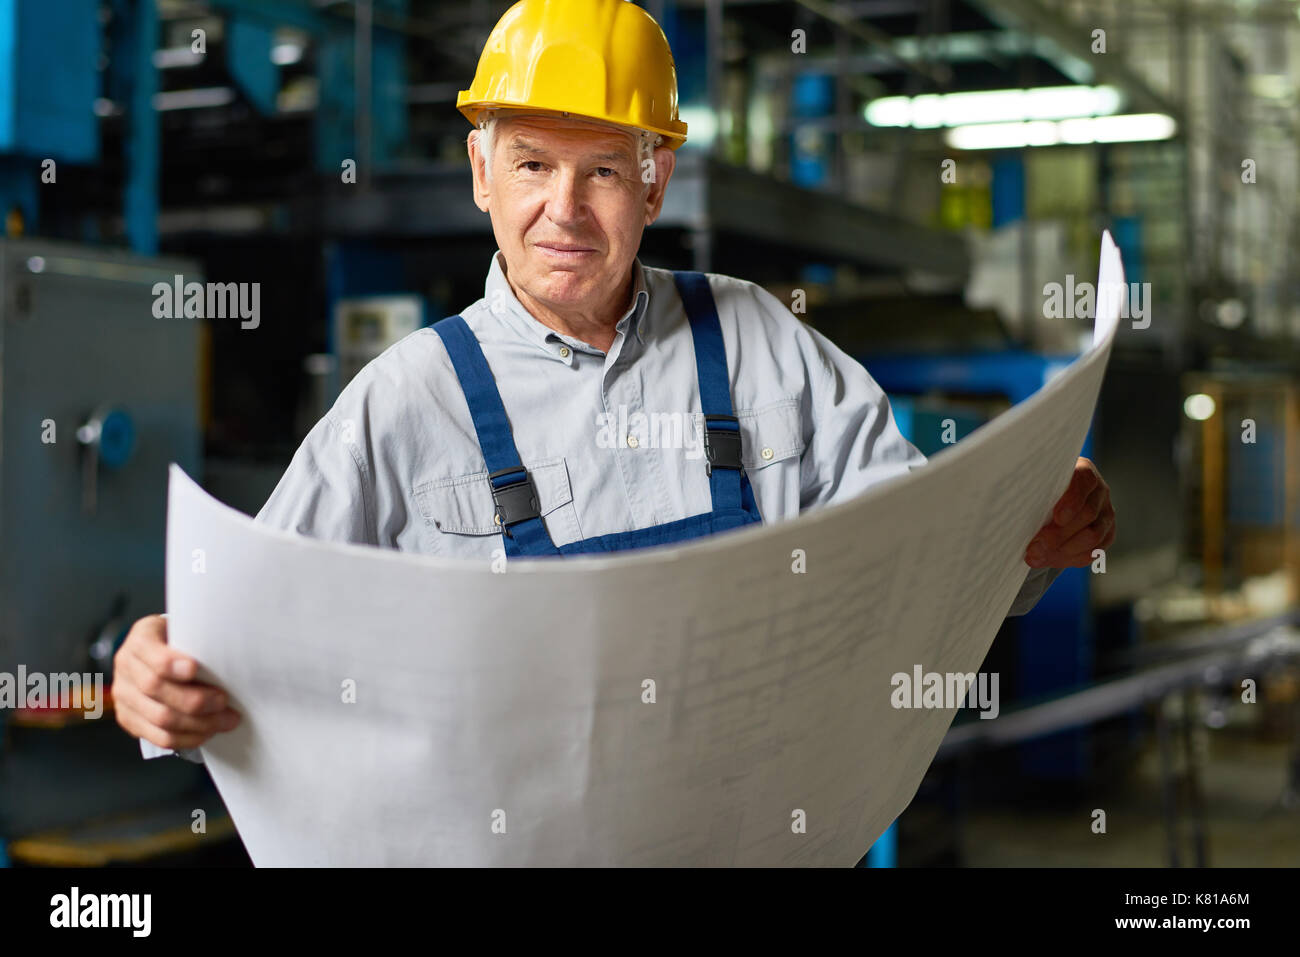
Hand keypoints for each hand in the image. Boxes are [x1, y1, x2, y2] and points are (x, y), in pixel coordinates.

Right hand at [112, 614, 240, 749]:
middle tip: (224, 701)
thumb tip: (229, 657)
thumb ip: (198, 639)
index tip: (194, 669)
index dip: (170, 664)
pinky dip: (187, 738)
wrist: (155, 652)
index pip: (149, 653)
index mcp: (141, 638)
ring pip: (159, 718)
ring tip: (225, 720)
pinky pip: (158, 737)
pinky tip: (206, 732)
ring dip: (198, 723)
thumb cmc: (178, 640)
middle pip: (155, 689)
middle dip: (196, 699)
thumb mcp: (185, 627)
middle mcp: (126, 666)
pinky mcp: (129, 719)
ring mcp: (124, 695)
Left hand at [1024, 457, 1114, 568]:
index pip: (1084, 481)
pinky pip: (1094, 552)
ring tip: (1037, 557)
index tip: (1056, 517)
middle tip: (1034, 548)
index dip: (1072, 500)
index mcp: (1083, 471)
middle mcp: (1099, 491)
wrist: (1051, 499)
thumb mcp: (1035, 484)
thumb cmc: (1040, 488)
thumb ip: (1032, 492)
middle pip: (1087, 514)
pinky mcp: (1106, 534)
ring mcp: (1106, 513)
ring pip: (1093, 536)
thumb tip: (1017, 514)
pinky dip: (1070, 559)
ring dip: (1063, 551)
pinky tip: (1049, 560)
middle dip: (1058, 535)